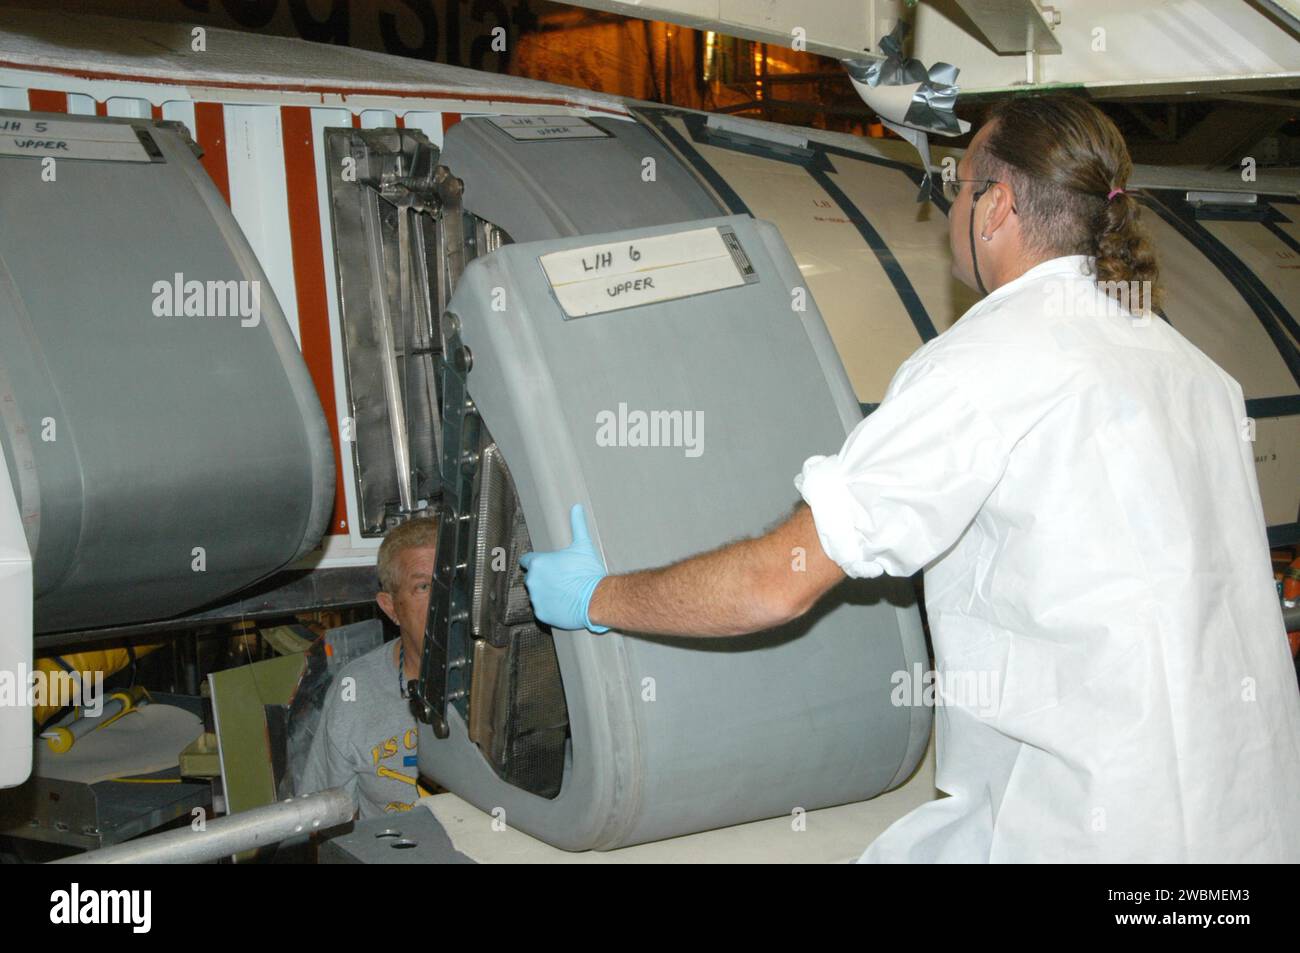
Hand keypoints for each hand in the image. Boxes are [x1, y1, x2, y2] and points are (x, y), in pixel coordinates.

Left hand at [519, 503, 609, 632]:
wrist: (596, 599)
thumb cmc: (588, 572)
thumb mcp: (583, 546)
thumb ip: (577, 525)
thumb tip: (576, 507)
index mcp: (538, 563)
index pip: (527, 560)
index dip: (537, 562)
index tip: (547, 565)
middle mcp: (532, 581)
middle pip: (532, 578)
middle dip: (543, 578)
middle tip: (561, 579)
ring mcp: (536, 599)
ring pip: (537, 594)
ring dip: (547, 593)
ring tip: (565, 592)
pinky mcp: (542, 614)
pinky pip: (543, 609)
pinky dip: (551, 608)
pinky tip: (565, 604)